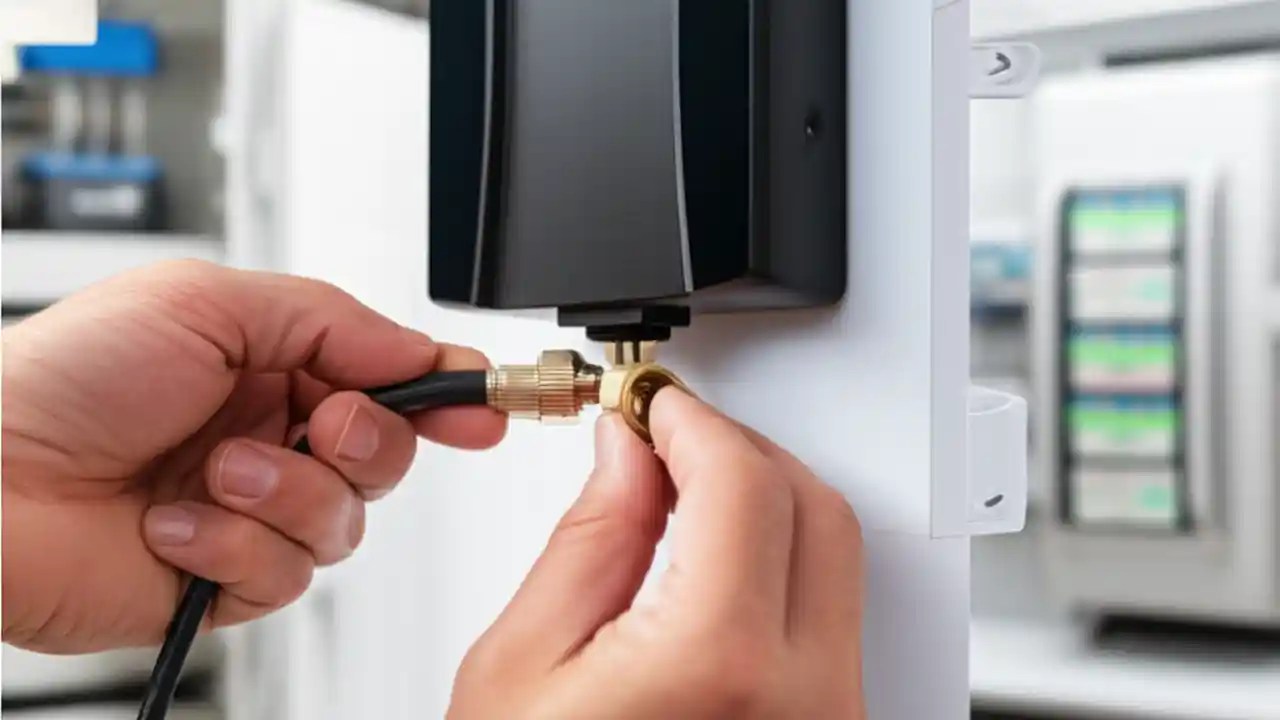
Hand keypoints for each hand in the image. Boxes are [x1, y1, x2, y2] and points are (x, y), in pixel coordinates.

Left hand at [1, 260, 505, 653]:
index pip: (385, 379)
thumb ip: (329, 320)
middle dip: (363, 441)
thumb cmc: (61, 380)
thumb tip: (414, 350)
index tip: (484, 399)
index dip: (443, 391)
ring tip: (214, 475)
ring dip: (282, 494)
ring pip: (345, 520)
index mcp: (269, 364)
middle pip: (385, 454)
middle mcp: (269, 438)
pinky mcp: (225, 579)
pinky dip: (231, 549)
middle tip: (318, 426)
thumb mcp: (205, 302)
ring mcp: (249, 512)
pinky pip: (286, 576)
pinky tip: (172, 526)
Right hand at [450, 390, 864, 718]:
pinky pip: (832, 616)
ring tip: (678, 498)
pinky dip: (779, 563)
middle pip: (810, 505)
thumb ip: (590, 541)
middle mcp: (804, 698)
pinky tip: (713, 560)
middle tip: (666, 440)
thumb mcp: (521, 669)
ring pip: (835, 556)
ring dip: (764, 501)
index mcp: (718, 667)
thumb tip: (629, 454)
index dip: (692, 420)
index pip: (740, 480)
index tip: (654, 405)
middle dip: (738, 448)